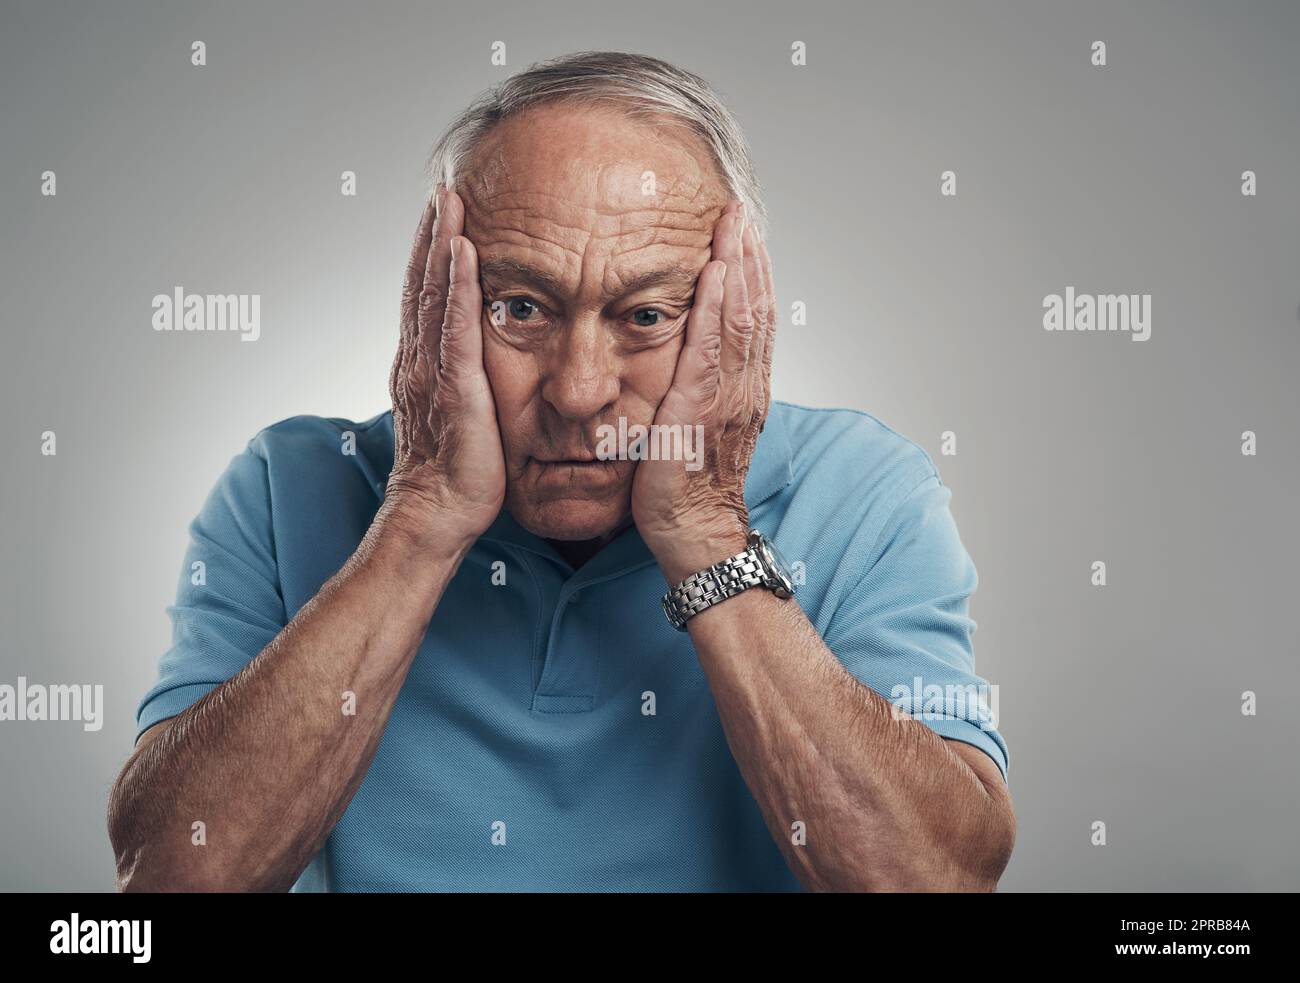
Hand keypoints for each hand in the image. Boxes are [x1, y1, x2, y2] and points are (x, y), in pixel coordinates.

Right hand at [379, 187, 504, 551]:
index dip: (430, 253)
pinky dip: (457, 285)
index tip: (442, 213)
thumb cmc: (456, 474)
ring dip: (441, 243)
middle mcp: (418, 359)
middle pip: (422, 283)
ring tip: (449, 199)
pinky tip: (463, 250)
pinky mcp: (453, 387)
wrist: (437, 514)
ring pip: (434, 294)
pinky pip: (455, 326)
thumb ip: (463, 381)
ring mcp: (431, 371)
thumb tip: (480, 362)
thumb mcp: (461, 415)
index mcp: (421, 365)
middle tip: (443, 186)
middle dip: (431, 232)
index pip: (425, 297)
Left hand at [631, 201, 775, 580]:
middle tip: (739, 209)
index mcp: (744, 390)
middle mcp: (745, 387)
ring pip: (742, 319)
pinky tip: (716, 271)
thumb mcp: (698, 427)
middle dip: (748, 255)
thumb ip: (700, 390)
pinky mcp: (701, 406)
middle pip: (755, 308)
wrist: (693, 532)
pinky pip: (713, 346)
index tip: (743, 233)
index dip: (751, 273)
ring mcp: (728, 395)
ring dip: (738, 266)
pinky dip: (717, 305)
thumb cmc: (688, 486)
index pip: (753, 320)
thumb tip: (687, 359)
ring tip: (732, 222)